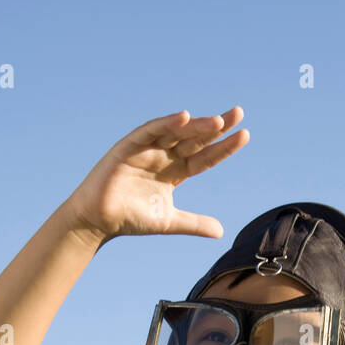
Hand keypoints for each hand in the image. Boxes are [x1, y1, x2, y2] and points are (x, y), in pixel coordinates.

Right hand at [63, 107, 248, 244]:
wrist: (100, 220)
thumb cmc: (132, 218)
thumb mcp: (169, 221)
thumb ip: (194, 223)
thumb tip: (221, 231)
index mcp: (175, 170)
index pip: (205, 156)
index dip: (224, 147)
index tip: (244, 135)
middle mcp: (165, 155)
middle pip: (195, 138)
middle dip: (216, 127)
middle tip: (238, 113)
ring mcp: (148, 148)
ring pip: (177, 132)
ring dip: (196, 125)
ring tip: (218, 121)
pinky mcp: (129, 146)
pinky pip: (150, 130)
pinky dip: (166, 124)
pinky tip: (184, 117)